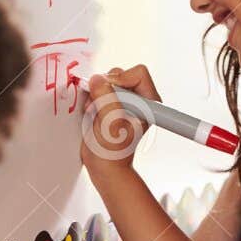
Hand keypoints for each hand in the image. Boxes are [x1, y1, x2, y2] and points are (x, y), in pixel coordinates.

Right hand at [80, 65, 162, 179]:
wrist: (104, 166)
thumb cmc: (112, 152)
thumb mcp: (111, 124)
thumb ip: (106, 99)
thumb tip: (98, 80)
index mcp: (148, 103)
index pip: (138, 74)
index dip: (121, 80)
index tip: (109, 94)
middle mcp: (138, 99)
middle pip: (120, 74)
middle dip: (105, 88)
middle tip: (99, 106)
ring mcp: (124, 101)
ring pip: (107, 81)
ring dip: (96, 95)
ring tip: (96, 113)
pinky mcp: (111, 103)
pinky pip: (98, 89)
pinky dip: (92, 98)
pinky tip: (93, 114)